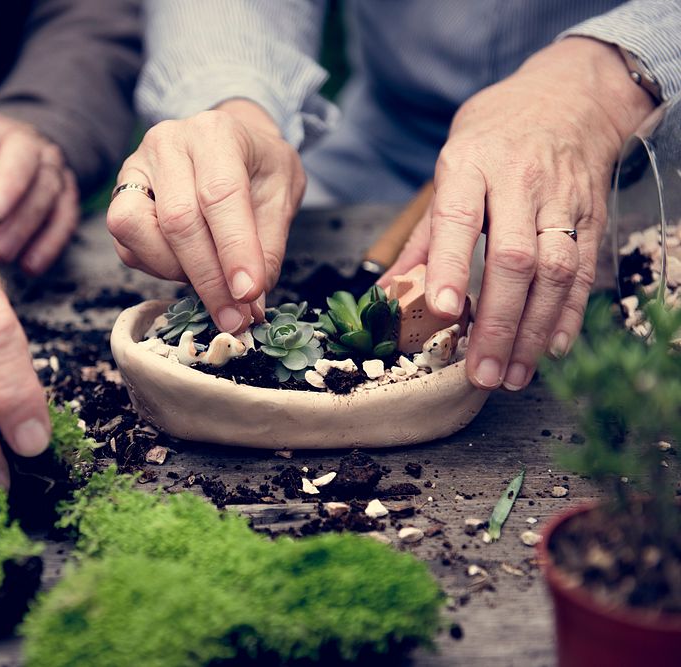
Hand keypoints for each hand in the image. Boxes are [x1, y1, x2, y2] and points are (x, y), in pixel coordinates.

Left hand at [0, 103, 78, 274]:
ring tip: (0, 254)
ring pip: (47, 187)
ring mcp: (48, 164)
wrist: (8, 155)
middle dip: (7, 184)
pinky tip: (30, 267)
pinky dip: (50, 242)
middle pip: (20, 154)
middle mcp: (16, 138)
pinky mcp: (68, 192)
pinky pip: (66, 215)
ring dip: (25, 222)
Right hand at [107, 99, 305, 332]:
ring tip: (211, 282)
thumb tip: (249, 301)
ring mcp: (136, 169)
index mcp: (215, 132)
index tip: (247, 295)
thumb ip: (268, 245)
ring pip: (137, 231)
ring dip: (176, 272)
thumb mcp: (283, 194)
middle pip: (178, 220)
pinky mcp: (119, 197)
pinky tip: (187, 268)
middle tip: (233, 317)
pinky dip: (157, 269)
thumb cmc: (258, 167)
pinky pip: (127, 246)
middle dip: (207, 278)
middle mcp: (168, 143)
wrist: (231, 143)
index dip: (234, 250)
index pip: (220, 194)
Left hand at [382, 37, 653, 390]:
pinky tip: (550, 348)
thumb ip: (424, 234)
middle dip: (498, 322)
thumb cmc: (493, 137)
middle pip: (514, 258)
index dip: (451, 266)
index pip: (459, 219)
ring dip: (532, 330)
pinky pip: (582, 270)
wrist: (568, 96)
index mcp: (471, 166)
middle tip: (482, 372)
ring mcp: (560, 199)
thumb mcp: (448, 167)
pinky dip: (568, 314)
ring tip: (512, 374)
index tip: (443, 311)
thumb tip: (385, 292)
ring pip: (554, 271)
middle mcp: (520, 182)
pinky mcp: (591, 214)